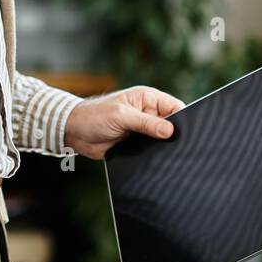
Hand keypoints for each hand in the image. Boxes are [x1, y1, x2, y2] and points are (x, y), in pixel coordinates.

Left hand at [64, 85, 185, 159]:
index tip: (188, 133)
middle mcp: (148, 113)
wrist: (74, 132)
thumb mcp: (122, 117)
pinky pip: (152, 151)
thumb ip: (146, 123)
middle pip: (172, 125)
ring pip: (163, 140)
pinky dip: (155, 156)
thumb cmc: (94, 116)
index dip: (183, 119)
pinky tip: (158, 163)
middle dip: (175, 135)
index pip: (174, 107)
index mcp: (148, 98)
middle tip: (180, 148)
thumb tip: (170, 131)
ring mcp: (143, 130)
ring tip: (168, 156)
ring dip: (164, 147)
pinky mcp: (137, 144)